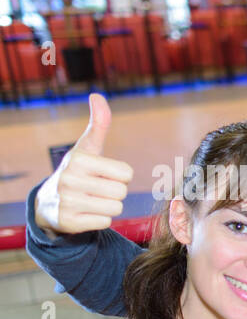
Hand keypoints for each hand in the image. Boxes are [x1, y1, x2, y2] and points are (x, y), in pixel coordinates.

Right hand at [34, 93, 133, 234]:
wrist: (49, 202)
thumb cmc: (77, 171)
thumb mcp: (87, 148)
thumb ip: (98, 125)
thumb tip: (97, 95)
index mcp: (78, 159)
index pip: (126, 173)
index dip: (120, 175)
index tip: (103, 173)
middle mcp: (70, 179)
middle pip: (122, 192)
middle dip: (115, 191)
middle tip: (97, 188)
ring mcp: (68, 202)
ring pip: (116, 208)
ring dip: (108, 206)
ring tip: (91, 200)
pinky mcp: (69, 222)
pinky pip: (105, 223)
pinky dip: (99, 219)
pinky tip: (85, 212)